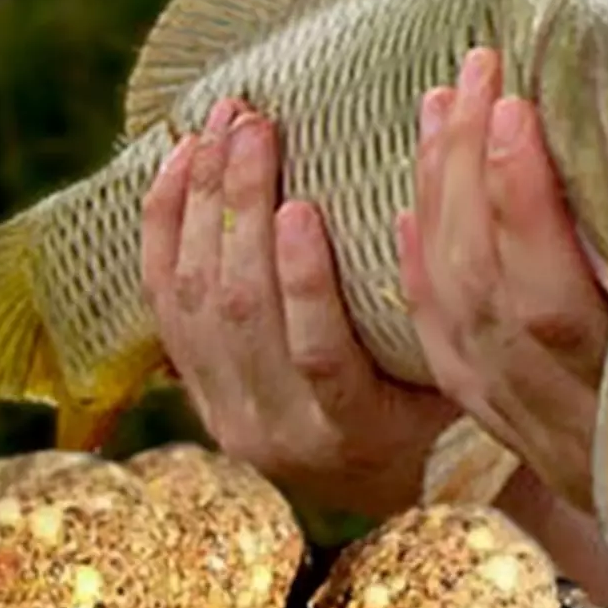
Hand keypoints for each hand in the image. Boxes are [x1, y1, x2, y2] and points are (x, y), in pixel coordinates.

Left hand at [140, 99, 456, 516]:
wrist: (360, 481)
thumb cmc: (420, 411)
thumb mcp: (444, 378)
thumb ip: (437, 314)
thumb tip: (447, 202)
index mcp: (352, 431)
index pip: (317, 357)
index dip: (304, 283)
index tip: (302, 207)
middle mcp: (277, 431)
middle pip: (242, 312)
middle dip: (240, 207)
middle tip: (253, 127)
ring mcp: (226, 413)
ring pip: (195, 301)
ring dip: (200, 203)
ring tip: (218, 129)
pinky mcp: (192, 392)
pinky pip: (161, 303)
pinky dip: (163, 227)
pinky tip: (175, 166)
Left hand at [396, 48, 607, 509]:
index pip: (555, 303)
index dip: (522, 211)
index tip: (511, 114)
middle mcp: (564, 422)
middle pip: (486, 295)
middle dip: (466, 177)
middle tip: (472, 78)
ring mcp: (523, 427)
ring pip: (452, 314)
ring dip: (435, 205)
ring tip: (437, 111)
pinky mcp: (502, 425)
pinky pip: (440, 352)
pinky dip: (418, 279)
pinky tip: (406, 213)